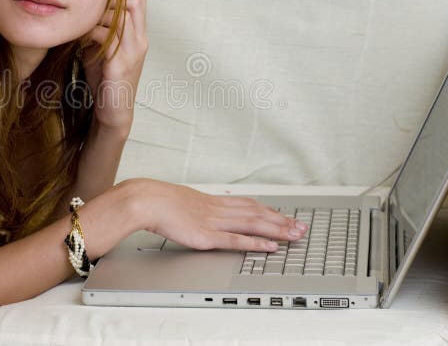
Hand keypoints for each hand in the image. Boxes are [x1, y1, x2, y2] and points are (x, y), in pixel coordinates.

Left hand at [80, 0, 147, 132]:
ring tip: (82, 23)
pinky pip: (107, 37)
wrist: (113, 112)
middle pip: (134, 0)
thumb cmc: (106, 80)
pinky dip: (91, 32)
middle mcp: (140, 41)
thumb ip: (99, 29)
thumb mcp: (103, 49)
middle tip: (89, 8)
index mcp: (139, 35)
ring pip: (121, 16)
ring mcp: (132, 52)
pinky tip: (80, 38)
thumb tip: (81, 11)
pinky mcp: (119, 65)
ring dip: (98, 15)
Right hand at [136, 179, 307, 251]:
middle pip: (257, 213)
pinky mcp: (207, 236)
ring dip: (276, 230)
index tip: (284, 215)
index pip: (249, 205)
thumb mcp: (181, 202)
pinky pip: (237, 240)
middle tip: (301, 226)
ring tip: (294, 236)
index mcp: (213, 201)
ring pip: (253, 225)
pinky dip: (256, 244)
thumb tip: (195, 212)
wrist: (147, 200)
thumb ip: (194, 208)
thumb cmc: (158, 202)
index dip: (269, 210)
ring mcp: (214, 222)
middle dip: (281, 220)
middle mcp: (218, 209)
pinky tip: (270, 247)